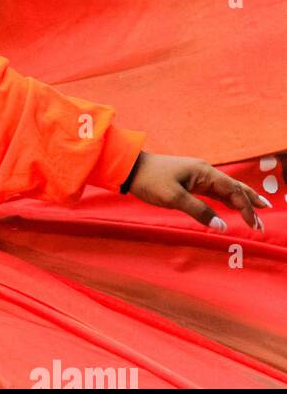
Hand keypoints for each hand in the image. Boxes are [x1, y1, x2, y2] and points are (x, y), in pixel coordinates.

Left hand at [126, 152, 269, 232]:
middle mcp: (204, 171)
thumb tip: (223, 225)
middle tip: (264, 216)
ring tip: (256, 212)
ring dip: (240, 200)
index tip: (254, 224)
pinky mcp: (190, 180)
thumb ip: (200, 211)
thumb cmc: (151, 180)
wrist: (130, 168)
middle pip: (233, 186)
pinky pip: (214, 190)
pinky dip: (226, 198)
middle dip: (249, 201)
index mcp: (203, 172)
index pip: (232, 190)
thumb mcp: (174, 197)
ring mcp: (197, 175)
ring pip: (225, 188)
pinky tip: (232, 205)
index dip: (246, 207)